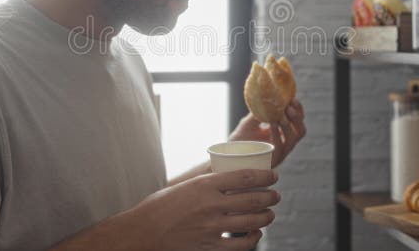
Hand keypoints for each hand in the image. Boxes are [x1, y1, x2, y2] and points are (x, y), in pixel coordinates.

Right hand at [136, 169, 279, 250]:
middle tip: (276, 195)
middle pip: (254, 199)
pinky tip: (256, 234)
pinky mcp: (210, 247)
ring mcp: (212, 228)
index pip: (246, 176)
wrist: (142, 233)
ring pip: (252, 221)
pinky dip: (254, 239)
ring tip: (270, 213)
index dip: (266, 176)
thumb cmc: (160, 207)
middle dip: (271, 196)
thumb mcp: (185, 185)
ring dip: (267, 217)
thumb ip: (207, 182)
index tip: (274, 175)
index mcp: (205, 185)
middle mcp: (211, 205)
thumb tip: (229, 175)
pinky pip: (241, 244)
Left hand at [229, 99, 305, 168]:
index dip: (298, 110)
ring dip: (288, 125)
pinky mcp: (271, 161)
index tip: (292, 98)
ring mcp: (279, 154)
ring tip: (281, 113)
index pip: (297, 122)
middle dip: (297, 117)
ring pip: (293, 140)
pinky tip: (272, 124)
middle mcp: (283, 145)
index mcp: (282, 135)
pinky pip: (279, 147)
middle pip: (300, 131)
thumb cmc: (240, 141)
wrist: (228, 157)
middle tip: (289, 106)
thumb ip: (259, 111)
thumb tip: (266, 94)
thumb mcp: (249, 122)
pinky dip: (277, 134)